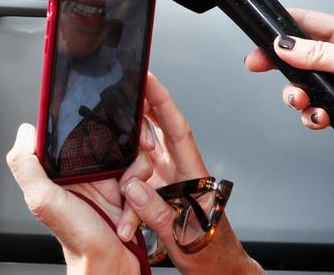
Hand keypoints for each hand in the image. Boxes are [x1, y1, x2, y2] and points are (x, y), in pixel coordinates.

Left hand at [5, 123, 143, 274]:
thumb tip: (25, 131)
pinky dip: (142, 197)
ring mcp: (109, 181)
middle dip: (128, 151)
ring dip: (137, 176)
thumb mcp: (43, 200)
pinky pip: (144, 181)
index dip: (98, 124)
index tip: (114, 126)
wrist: (108, 267)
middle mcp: (86, 171)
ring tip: (126, 198)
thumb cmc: (76, 239)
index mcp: (64, 167)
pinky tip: (129, 214)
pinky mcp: (129, 194)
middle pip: (113, 140)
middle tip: (127, 172)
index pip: (81, 131)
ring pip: (134, 158)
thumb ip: (26, 166)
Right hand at [120, 76, 260, 274]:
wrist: (219, 273)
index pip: (177, 129)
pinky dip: (125, 193)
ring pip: (141, 160)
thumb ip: (160, 212)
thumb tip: (135, 189)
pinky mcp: (159, 198)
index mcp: (193, 176)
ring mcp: (169, 185)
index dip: (162, 101)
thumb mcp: (186, 236)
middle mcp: (180, 175)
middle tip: (113, 108)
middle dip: (135, 121)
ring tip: (117, 173)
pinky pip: (136, 185)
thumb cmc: (214, 256)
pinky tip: (120, 207)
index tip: (147, 78)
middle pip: (155, 135)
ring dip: (126, 164)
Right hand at [244, 8, 333, 158]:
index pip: (307, 24)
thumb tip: (286, 44)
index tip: (260, 37)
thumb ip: (318, 54)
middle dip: (282, 67)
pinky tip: (322, 117)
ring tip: (306, 100)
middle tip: (261, 68)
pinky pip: (318, 110)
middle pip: (299, 57)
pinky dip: (315, 115)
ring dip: (300, 96)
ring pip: (306, 86)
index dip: (280, 30)